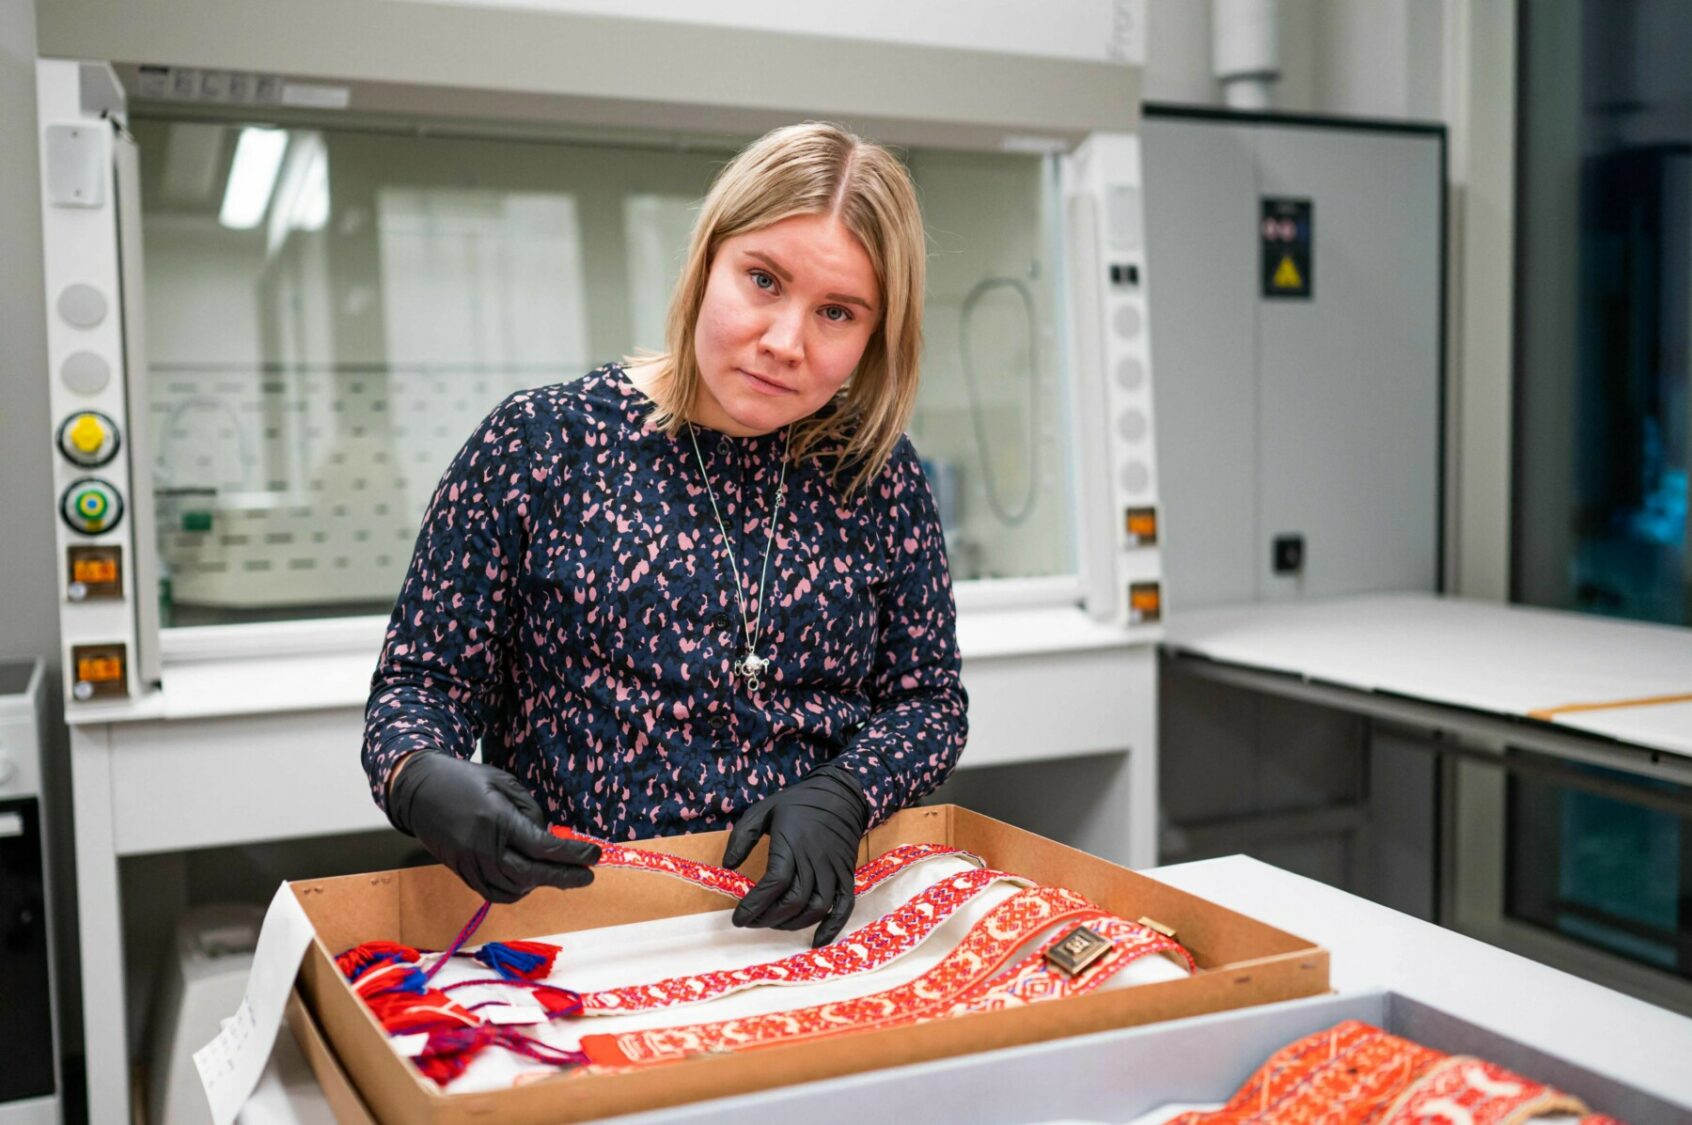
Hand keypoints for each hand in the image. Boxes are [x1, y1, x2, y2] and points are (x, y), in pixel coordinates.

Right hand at [387, 752, 599, 903]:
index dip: (572, 854)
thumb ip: (530, 811)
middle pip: (532, 874)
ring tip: (560, 874)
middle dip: (565, 877)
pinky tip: (529, 882)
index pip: (543, 846)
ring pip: (514, 887)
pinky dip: (516, 892)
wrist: (419, 789)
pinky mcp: (460, 871)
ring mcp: (469, 863)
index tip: (593, 855)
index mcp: (497, 819)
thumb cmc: (464, 780)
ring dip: (541, 884)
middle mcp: (483, 846)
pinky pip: (493, 892)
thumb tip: (549, 836)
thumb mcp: (504, 782)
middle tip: (587, 875)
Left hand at [721, 765, 869, 946]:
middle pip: (793, 901)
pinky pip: (844, 906)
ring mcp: (833, 870)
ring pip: (816, 908)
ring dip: (793, 923)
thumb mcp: (762, 811)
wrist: (839, 794)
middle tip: (751, 921)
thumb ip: (742, 837)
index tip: (738, 918)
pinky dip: (832, 927)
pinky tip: (817, 940)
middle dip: (768, 918)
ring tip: (773, 923)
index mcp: (791, 844)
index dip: (754, 906)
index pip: (774, 884)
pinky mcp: (847, 875)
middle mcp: (814, 860)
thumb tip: (727, 866)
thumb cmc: (797, 804)